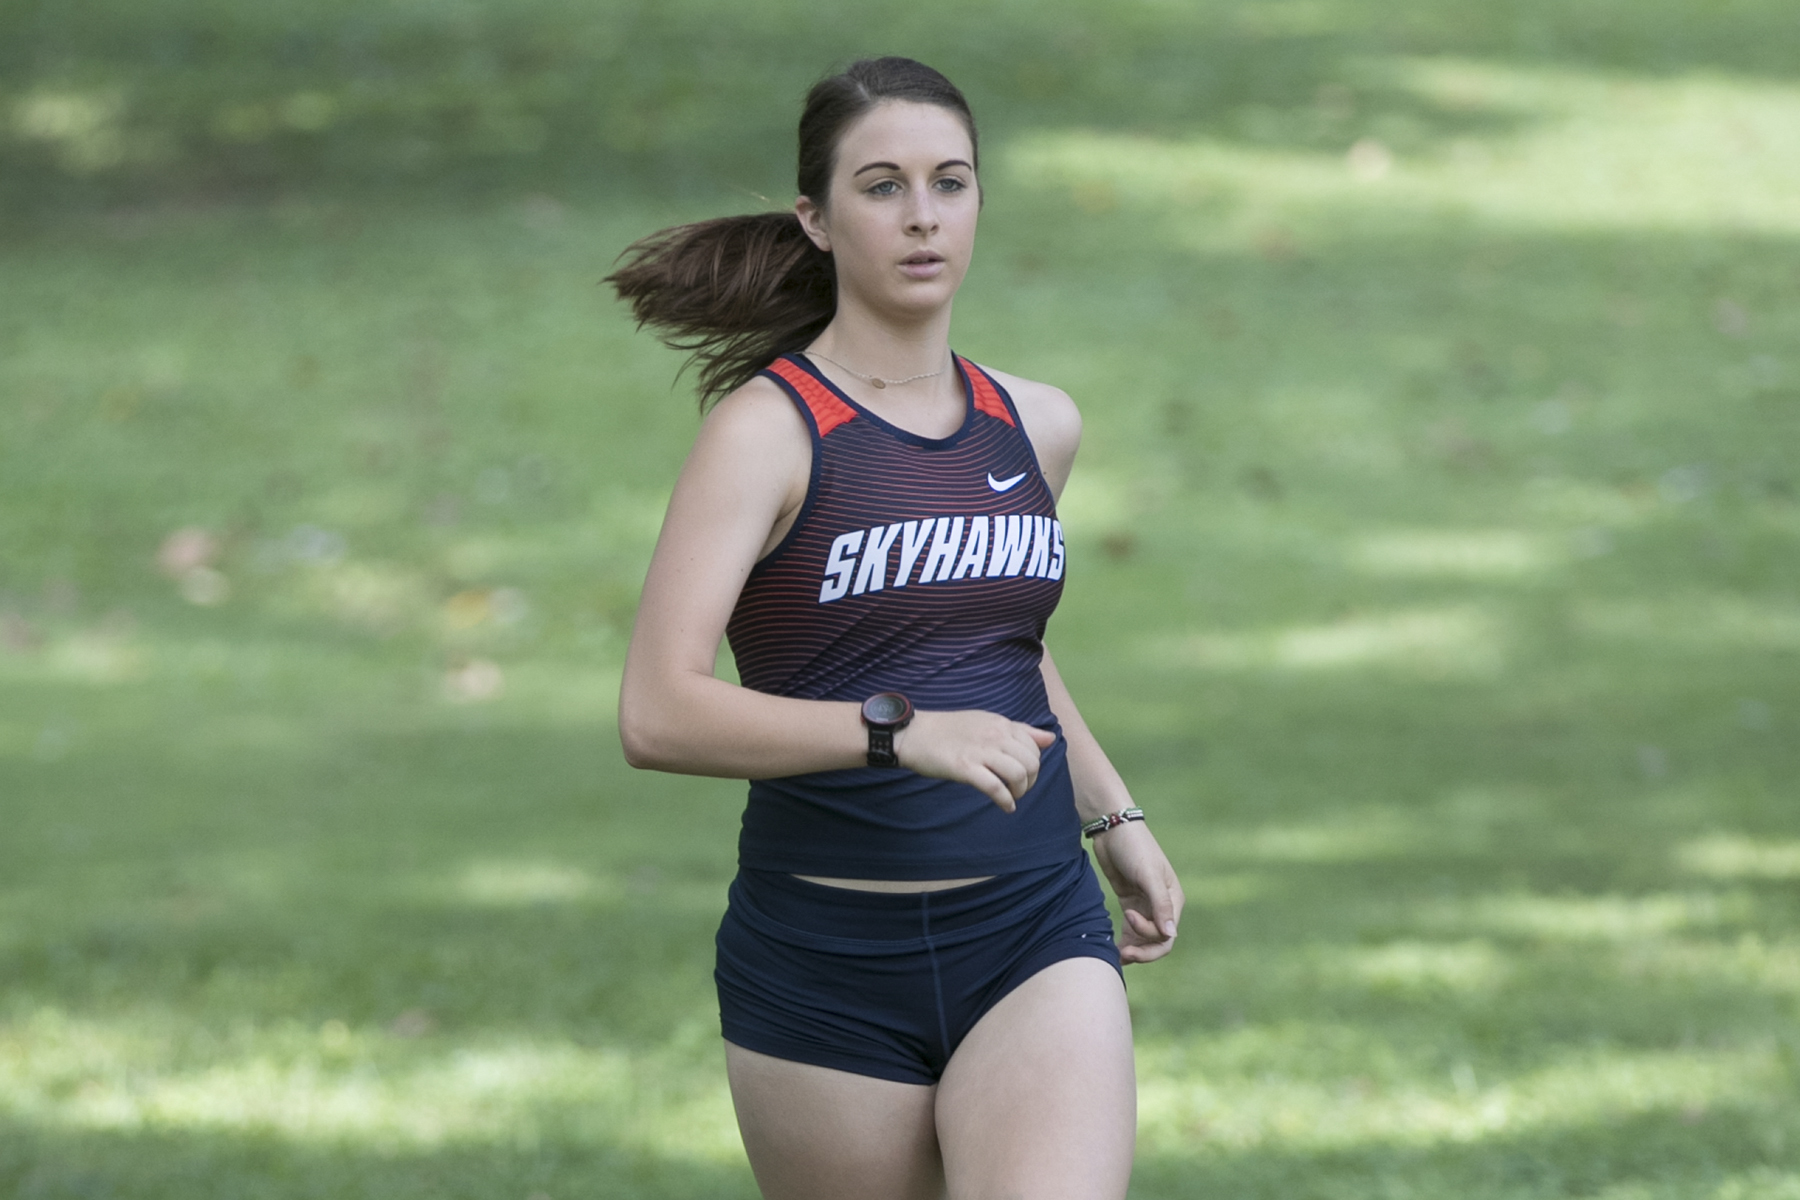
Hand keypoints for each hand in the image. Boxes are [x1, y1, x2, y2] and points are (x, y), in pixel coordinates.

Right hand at [894, 710, 1056, 812]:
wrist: (914, 733)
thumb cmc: (950, 730)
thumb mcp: (988, 722)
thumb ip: (1020, 730)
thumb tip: (1050, 738)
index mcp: (1001, 724)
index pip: (1034, 747)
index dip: (1034, 766)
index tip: (1023, 776)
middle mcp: (995, 735)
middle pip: (1031, 763)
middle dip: (1030, 781)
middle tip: (1018, 789)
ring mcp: (980, 751)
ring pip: (1018, 774)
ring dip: (1020, 791)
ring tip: (1012, 797)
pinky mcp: (965, 767)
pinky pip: (995, 787)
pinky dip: (1006, 801)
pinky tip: (1006, 807)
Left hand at [1090, 820, 1183, 963]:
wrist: (1112, 829)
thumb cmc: (1134, 848)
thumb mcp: (1148, 875)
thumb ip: (1160, 905)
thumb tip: (1171, 934)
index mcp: (1173, 899)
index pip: (1167, 935)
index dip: (1148, 936)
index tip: (1128, 916)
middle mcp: (1162, 905)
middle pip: (1157, 941)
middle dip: (1141, 951)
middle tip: (1121, 955)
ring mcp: (1145, 905)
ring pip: (1143, 938)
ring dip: (1132, 949)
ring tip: (1115, 955)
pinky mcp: (1130, 902)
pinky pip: (1131, 929)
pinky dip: (1124, 939)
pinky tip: (1112, 946)